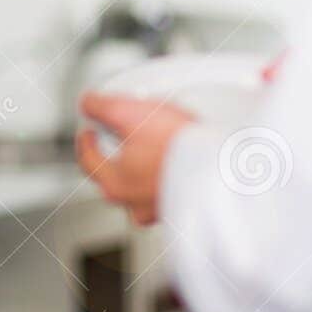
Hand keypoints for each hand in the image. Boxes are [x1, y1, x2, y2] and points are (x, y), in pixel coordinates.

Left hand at [74, 93, 195, 225]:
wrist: (226, 168)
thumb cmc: (177, 148)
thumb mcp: (127, 113)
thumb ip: (100, 107)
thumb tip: (88, 103)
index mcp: (115, 185)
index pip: (88, 161)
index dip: (85, 140)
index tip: (88, 130)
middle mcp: (136, 204)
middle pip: (116, 175)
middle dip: (118, 154)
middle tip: (124, 135)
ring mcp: (162, 208)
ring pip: (144, 185)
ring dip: (147, 165)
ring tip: (159, 145)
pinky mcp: (187, 205)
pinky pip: (171, 187)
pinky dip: (172, 173)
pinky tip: (182, 159)